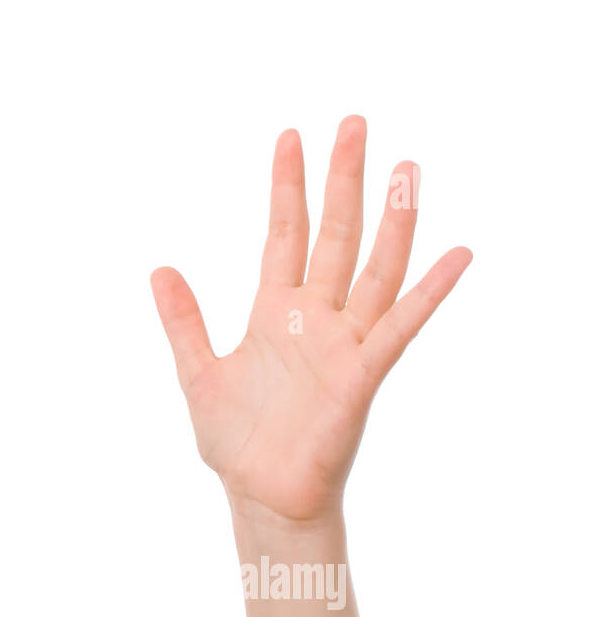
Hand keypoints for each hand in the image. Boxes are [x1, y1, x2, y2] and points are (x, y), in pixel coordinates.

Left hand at [151, 116, 470, 522]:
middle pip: (333, 233)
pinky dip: (429, 291)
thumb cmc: (235, 441)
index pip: (283, 232)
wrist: (261, 495)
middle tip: (354, 121)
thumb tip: (158, 268)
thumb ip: (182, 320)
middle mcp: (314, 316)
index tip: (291, 136)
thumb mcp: (197, 371)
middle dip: (342, 179)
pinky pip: (399, 325)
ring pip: (373, 267)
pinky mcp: (362, 374)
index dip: (286, 186)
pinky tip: (457, 253)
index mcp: (273, 311)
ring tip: (409, 167)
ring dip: (393, 219)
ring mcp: (342, 341)